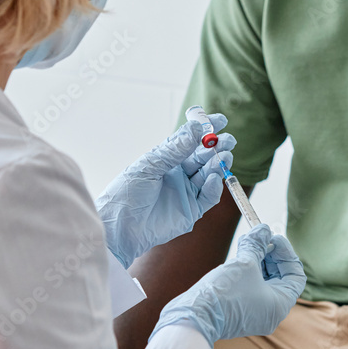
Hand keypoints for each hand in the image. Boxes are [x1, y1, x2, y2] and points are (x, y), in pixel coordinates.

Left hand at [95, 114, 234, 267]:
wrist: (119, 228)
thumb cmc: (127, 193)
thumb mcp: (149, 166)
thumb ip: (174, 150)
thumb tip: (196, 129)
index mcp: (166, 159)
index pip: (189, 140)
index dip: (205, 129)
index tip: (220, 120)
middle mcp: (178, 173)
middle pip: (203, 156)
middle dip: (216, 147)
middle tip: (227, 140)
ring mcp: (185, 191)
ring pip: (208, 175)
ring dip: (218, 164)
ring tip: (224, 155)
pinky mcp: (191, 210)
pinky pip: (208, 197)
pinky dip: (213, 187)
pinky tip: (212, 178)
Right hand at [150, 223, 306, 346]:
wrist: (194, 317)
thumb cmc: (224, 293)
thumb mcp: (245, 263)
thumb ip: (258, 244)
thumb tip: (264, 230)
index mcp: (280, 305)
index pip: (295, 275)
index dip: (286, 253)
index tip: (273, 238)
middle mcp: (271, 312)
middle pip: (281, 278)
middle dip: (271, 255)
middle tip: (260, 238)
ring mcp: (255, 313)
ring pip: (265, 282)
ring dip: (259, 261)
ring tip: (247, 245)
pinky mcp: (240, 311)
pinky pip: (252, 288)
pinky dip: (250, 272)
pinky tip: (240, 257)